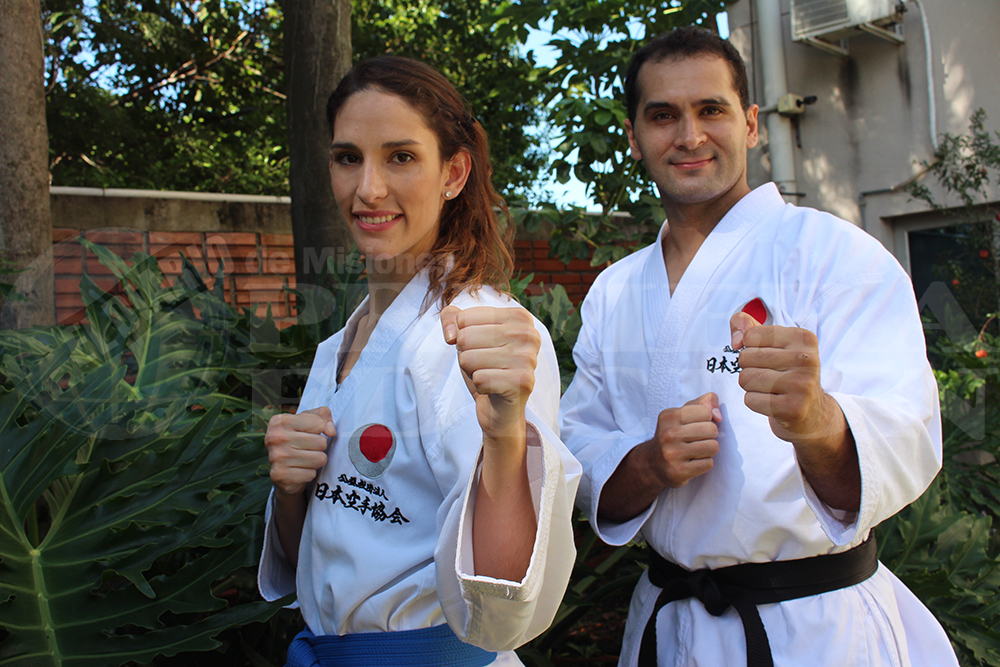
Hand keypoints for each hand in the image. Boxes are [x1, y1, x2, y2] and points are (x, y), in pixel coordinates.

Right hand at [264, 406, 335, 496]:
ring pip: (319, 459)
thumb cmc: (297, 441)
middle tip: (307, 449)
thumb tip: (331, 431)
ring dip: (316, 461)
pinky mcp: (280, 475)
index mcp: (280, 421)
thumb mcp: (307, 421)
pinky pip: (311, 474)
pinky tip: (299, 470)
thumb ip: (322, 415)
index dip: (322, 429)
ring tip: (305, 459)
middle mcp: (275, 438)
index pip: (318, 422)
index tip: (313, 433)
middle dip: (319, 447)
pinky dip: (309, 473)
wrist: (281, 470)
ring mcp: (276, 457)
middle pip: (321, 442)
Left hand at [441, 305, 539, 441]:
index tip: (481, 348)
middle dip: (466, 355)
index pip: (464, 318)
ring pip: (469, 358)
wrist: (500, 407)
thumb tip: (451, 335)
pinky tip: (493, 388)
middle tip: (484, 365)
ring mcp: (528, 358)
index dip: (462, 336)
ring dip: (472, 371)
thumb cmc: (485, 365)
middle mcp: (528, 334)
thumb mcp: (466, 335)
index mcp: (519, 317)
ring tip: (488, 375)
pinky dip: (480, 386)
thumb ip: (451, 317)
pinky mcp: (523, 382)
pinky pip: (479, 379)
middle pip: (465, 337)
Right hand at [646, 393, 721, 488]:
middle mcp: (668, 434)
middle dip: (709, 435)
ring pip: (713, 447)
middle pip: (712, 429)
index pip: (706, 411)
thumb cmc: (674, 434)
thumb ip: (704, 403)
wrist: (653, 464)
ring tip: (696, 451)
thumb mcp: (684, 413)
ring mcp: (672, 454)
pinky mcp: (679, 471)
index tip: (695, 425)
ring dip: (708, 450)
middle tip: (696, 440)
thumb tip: (718, 415)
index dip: (706, 419)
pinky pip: (708, 464)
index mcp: (669, 416)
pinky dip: (704, 463)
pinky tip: (692, 462)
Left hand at [730, 312, 833, 441]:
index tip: (768, 356)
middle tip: (768, 374)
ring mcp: (801, 385)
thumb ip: (745, 325)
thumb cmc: (786, 370)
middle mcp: (806, 359)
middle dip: (748, 368)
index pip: (751, 336)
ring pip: (745, 379)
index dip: (750, 348)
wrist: (812, 411)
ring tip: (770, 388)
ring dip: (750, 386)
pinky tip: (772, 401)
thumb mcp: (771, 341)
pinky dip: (755, 401)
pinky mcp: (792, 408)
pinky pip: (750, 400)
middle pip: (746, 358)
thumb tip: (735, 341)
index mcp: (803, 338)